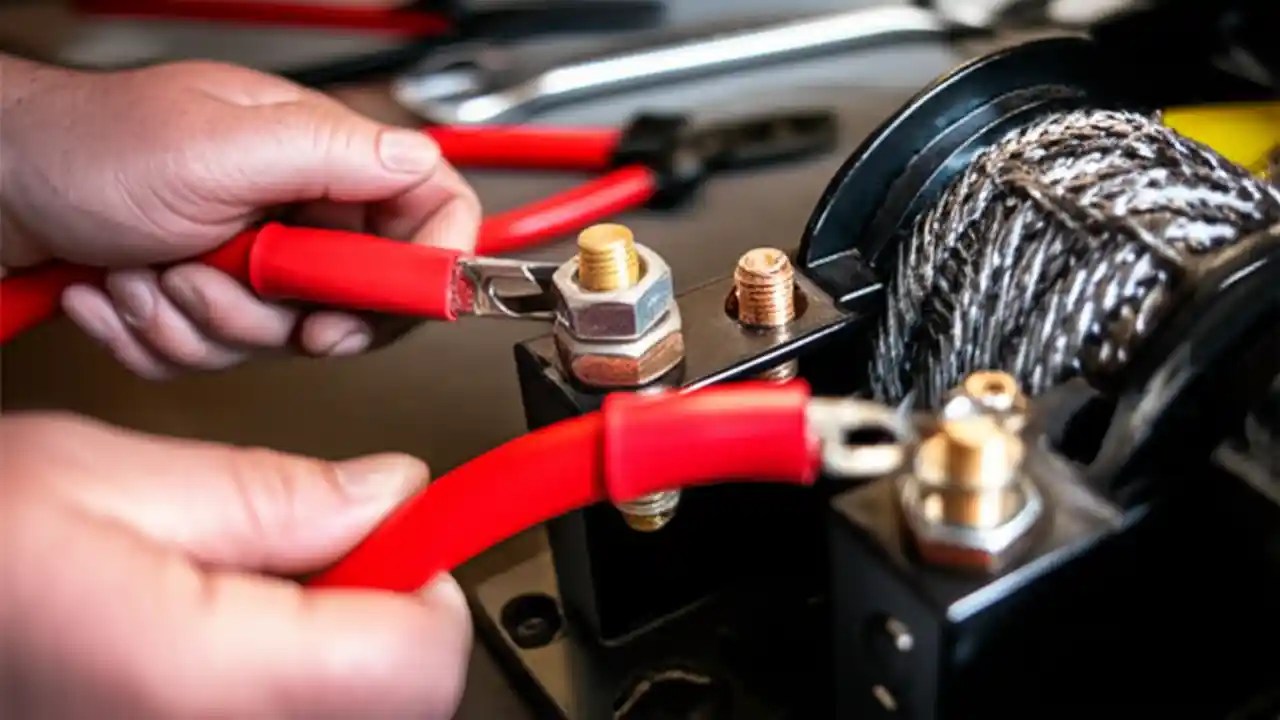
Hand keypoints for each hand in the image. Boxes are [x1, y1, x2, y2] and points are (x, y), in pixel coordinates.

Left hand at [0, 56, 480, 377]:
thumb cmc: (85, 147)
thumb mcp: (216, 148)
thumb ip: (329, 155)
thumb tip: (418, 162)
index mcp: (320, 155)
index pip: (428, 206)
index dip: (426, 265)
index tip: (385, 306)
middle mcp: (298, 208)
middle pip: (357, 298)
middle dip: (276, 314)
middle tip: (226, 288)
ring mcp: (259, 258)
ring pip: (282, 341)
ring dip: (201, 325)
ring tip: (150, 274)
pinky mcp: (218, 299)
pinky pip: (223, 357)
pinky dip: (163, 339)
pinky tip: (127, 291)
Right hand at [0, 412, 471, 718]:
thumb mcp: (105, 474)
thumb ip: (272, 495)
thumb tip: (391, 498)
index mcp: (196, 681)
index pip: (418, 662)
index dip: (425, 581)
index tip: (404, 534)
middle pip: (398, 704)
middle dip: (379, 620)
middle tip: (313, 558)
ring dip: (332, 659)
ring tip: (244, 601)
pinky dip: (286, 690)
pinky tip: (222, 650)